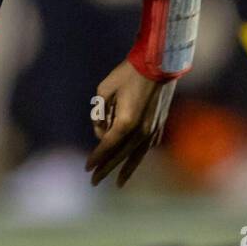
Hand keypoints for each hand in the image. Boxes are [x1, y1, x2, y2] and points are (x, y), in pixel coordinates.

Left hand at [85, 60, 176, 187]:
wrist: (159, 63)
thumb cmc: (128, 74)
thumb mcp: (103, 91)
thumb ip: (99, 114)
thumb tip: (101, 131)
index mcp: (126, 122)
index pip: (106, 146)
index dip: (96, 158)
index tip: (86, 168)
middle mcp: (141, 130)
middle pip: (120, 155)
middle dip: (106, 169)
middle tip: (94, 181)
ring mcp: (153, 129)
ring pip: (137, 155)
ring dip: (126, 169)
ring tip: (119, 182)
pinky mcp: (159, 124)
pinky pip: (147, 146)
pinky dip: (139, 156)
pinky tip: (134, 162)